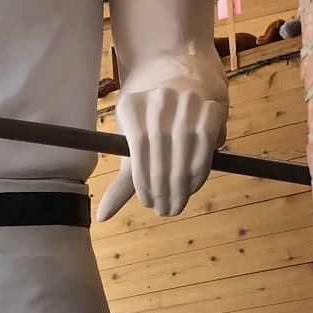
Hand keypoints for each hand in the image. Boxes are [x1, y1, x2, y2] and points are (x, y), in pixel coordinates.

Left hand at [98, 77, 225, 221]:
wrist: (183, 96)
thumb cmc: (152, 131)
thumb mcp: (135, 151)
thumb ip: (123, 182)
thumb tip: (103, 216)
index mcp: (131, 104)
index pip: (137, 147)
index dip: (143, 180)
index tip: (146, 203)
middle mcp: (158, 97)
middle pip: (160, 148)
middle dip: (163, 186)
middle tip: (164, 210)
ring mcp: (185, 99)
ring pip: (183, 147)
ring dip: (181, 182)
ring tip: (177, 204)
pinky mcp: (209, 108)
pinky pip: (204, 144)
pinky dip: (199, 170)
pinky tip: (193, 187)